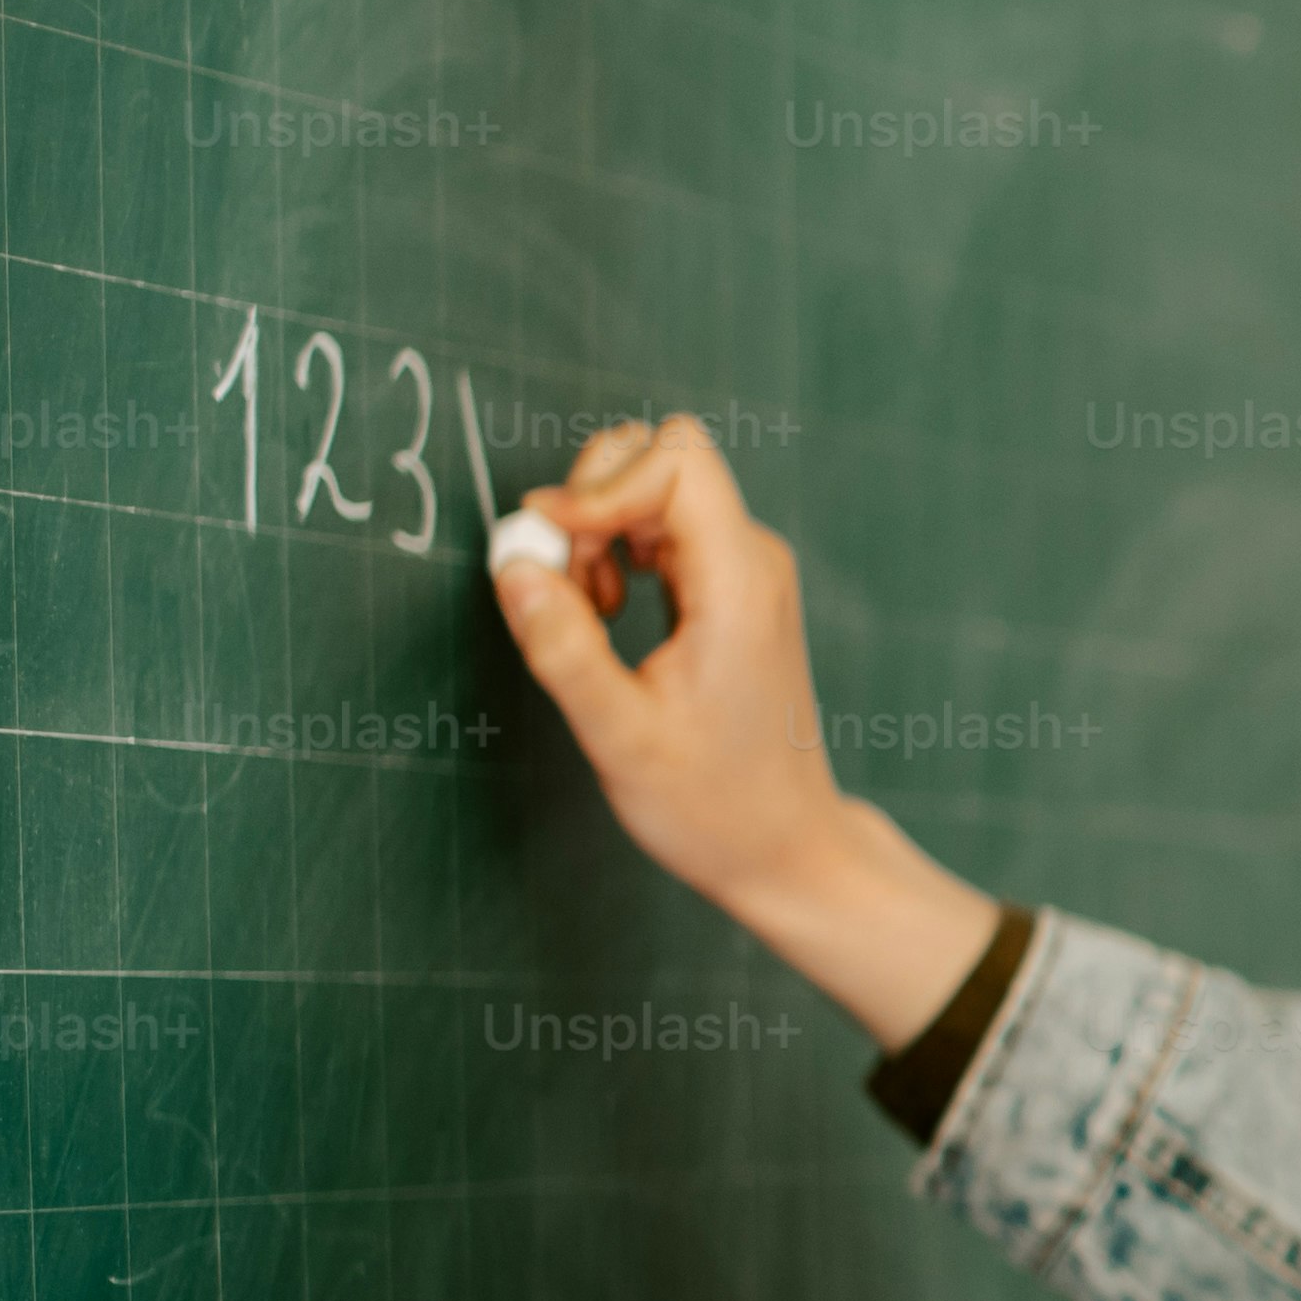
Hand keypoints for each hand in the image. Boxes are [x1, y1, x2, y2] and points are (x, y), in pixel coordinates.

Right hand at [490, 415, 999, 1045]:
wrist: (786, 845)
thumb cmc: (713, 803)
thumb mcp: (619, 735)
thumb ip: (563, 646)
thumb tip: (514, 564)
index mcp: (739, 584)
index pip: (676, 460)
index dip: (600, 484)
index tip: (552, 542)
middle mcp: (753, 560)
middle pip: (662, 456)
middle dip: (594, 501)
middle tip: (568, 586)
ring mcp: (748, 571)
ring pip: (655, 490)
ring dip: (601, 532)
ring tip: (590, 613)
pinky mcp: (732, 588)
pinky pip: (662, 530)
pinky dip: (619, 554)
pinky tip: (609, 617)